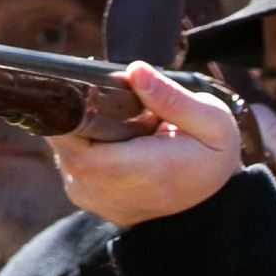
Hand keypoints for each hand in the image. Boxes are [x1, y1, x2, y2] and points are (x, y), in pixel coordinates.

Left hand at [51, 66, 241, 226]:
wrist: (207, 204)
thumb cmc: (210, 160)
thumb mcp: (213, 124)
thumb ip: (174, 97)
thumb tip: (136, 71)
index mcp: (144, 172)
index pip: (78, 146)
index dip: (71, 115)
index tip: (93, 95)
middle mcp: (110, 191)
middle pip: (64, 139)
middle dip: (80, 113)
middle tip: (118, 109)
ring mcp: (91, 196)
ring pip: (62, 146)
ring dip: (83, 128)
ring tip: (122, 130)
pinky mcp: (82, 195)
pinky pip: (66, 158)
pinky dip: (83, 144)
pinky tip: (114, 144)